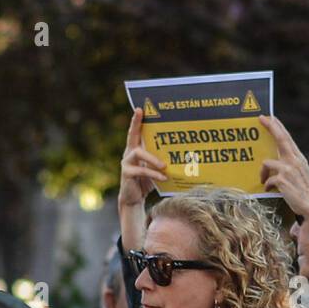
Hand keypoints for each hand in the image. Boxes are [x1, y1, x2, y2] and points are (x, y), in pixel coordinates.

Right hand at [118, 107, 165, 245]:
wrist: (134, 199)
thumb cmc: (147, 181)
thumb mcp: (156, 168)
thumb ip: (162, 159)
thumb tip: (182, 154)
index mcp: (136, 149)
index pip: (136, 132)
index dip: (137, 120)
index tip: (140, 108)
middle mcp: (129, 153)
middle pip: (132, 135)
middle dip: (136, 123)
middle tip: (141, 112)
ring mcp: (126, 162)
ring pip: (138, 153)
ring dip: (153, 158)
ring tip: (165, 166)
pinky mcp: (126, 173)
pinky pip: (141, 170)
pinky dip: (153, 173)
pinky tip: (163, 177)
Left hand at [259, 115, 308, 222]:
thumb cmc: (304, 192)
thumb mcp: (299, 174)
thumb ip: (289, 164)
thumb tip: (274, 160)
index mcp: (299, 158)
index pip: (287, 138)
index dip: (278, 127)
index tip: (270, 117)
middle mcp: (295, 161)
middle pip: (281, 139)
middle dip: (271, 127)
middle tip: (262, 118)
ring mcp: (289, 169)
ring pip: (267, 162)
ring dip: (263, 172)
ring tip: (263, 180)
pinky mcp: (282, 180)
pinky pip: (268, 179)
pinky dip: (267, 184)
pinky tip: (269, 190)